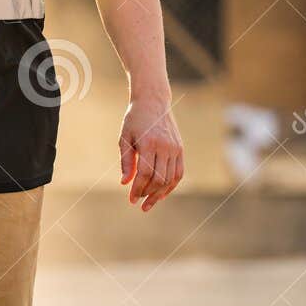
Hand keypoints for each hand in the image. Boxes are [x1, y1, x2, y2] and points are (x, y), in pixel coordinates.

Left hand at [119, 92, 182, 210]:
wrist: (153, 102)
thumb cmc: (134, 120)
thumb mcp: (124, 138)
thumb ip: (126, 161)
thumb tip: (125, 183)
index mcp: (149, 143)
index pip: (146, 174)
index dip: (138, 189)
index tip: (131, 199)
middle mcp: (165, 147)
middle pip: (159, 179)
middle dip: (148, 194)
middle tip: (138, 202)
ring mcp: (175, 148)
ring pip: (171, 179)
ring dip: (160, 193)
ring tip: (149, 203)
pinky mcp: (180, 150)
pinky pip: (179, 172)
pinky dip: (171, 185)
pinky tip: (161, 193)